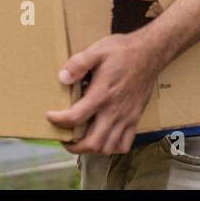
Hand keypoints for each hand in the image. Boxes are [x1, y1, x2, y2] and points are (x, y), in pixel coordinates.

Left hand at [45, 32, 162, 154]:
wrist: (149, 54)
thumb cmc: (123, 51)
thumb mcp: (97, 50)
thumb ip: (78, 63)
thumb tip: (62, 77)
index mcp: (101, 94)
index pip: (76, 117)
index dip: (59, 121)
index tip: (50, 116)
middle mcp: (114, 111)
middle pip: (92, 142)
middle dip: (74, 146)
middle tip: (64, 138)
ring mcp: (126, 117)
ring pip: (107, 147)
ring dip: (91, 149)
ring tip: (81, 141)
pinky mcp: (135, 118)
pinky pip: (124, 144)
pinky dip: (112, 147)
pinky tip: (104, 139)